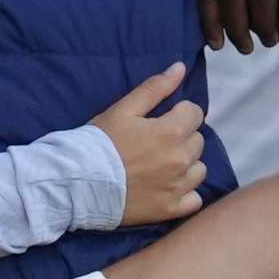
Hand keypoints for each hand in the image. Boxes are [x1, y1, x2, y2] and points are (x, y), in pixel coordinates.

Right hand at [86, 63, 205, 222]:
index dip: (180, 113)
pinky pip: (194, 199)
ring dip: (187, 164)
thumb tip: (179, 68)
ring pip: (199, 169)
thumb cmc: (99, 142)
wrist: (79, 183)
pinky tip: (170, 188)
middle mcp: (181, 160)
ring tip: (164, 165)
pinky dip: (186, 193)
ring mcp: (177, 187)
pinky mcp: (170, 209)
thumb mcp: (123, 109)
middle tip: (158, 142)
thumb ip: (154, 88)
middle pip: (198, 141)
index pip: (195, 114)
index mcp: (171, 132)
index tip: (163, 118)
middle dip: (183, 137)